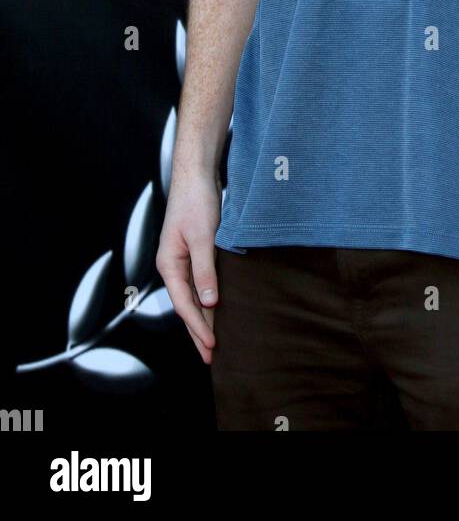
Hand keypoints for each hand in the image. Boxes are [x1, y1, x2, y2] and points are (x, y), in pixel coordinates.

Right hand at [155, 169, 221, 364]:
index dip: (198, 326)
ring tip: (213, 341)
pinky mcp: (195, 252)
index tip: (211, 346)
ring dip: (203, 317)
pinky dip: (208, 299)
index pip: (184, 304)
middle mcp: (173, 265)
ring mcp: (183, 259)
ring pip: (193, 296)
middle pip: (186, 305)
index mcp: (169, 264)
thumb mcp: (203, 236)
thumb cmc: (197, 201)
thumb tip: (209, 302)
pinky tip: (217, 308)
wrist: (197, 173)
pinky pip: (200, 283)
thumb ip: (204, 270)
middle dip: (197, 331)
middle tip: (210, 358)